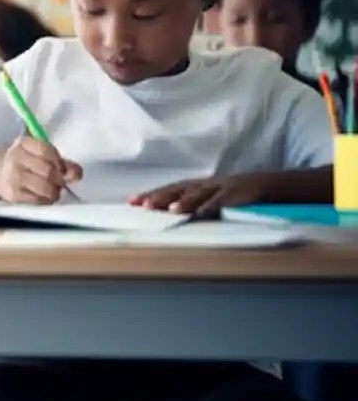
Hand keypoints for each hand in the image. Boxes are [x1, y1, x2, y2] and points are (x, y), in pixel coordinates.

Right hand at [0, 135, 81, 204]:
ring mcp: (12, 176)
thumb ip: (61, 162)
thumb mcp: (39, 155)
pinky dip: (45, 200)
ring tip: (53, 191)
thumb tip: (77, 173)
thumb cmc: (24, 162)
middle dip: (59, 179)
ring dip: (54, 192)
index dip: (59, 162)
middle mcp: (15, 157)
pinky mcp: (12, 194)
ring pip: (43, 187)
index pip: (46, 150)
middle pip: (47, 170)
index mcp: (23, 143)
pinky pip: (36, 199)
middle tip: (60, 183)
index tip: (63, 170)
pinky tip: (44, 197)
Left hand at [130, 175, 263, 217]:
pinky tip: (201, 214)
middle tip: (144, 206)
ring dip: (184, 202)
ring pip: (198, 193)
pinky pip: (222, 201)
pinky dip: (211, 206)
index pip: (168, 189)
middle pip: (178, 189)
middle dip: (161, 197)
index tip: (131, 202)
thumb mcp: (211, 198)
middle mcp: (204, 185)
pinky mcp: (237, 194)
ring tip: (170, 210)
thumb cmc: (236, 195)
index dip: (151, 194)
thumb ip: (191, 205)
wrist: (269, 185)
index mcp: (196, 186)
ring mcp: (220, 188)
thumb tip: (168, 216)